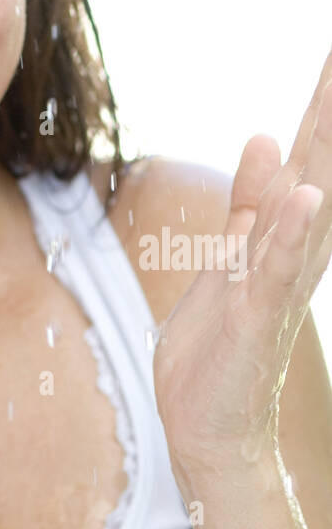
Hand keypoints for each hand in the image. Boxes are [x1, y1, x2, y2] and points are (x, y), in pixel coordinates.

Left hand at [151, 47, 331, 481]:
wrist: (208, 428)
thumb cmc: (218, 343)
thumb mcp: (230, 255)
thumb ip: (252, 200)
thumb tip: (267, 135)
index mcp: (285, 231)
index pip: (311, 152)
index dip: (324, 100)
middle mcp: (294, 250)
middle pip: (321, 167)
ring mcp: (277, 283)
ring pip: (309, 209)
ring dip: (326, 158)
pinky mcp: (255, 319)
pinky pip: (275, 270)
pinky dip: (291, 234)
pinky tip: (307, 198)